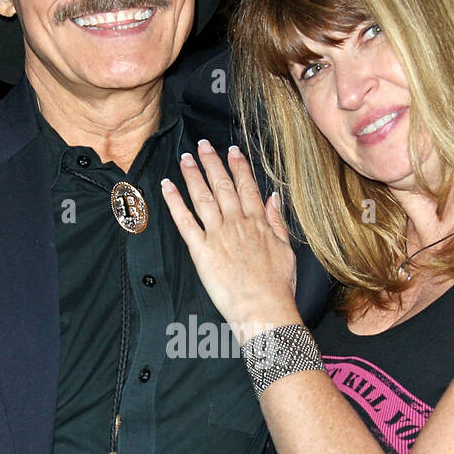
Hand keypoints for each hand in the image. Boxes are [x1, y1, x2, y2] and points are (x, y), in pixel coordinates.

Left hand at [160, 139, 299, 335]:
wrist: (264, 307)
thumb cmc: (277, 285)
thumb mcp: (285, 249)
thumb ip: (276, 221)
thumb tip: (273, 198)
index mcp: (258, 223)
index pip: (247, 187)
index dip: (238, 167)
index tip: (232, 151)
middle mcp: (237, 223)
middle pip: (223, 187)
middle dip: (212, 163)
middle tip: (203, 145)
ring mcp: (218, 235)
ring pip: (203, 198)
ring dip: (193, 175)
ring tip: (186, 158)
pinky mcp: (201, 250)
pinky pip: (185, 221)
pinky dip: (175, 202)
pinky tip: (167, 187)